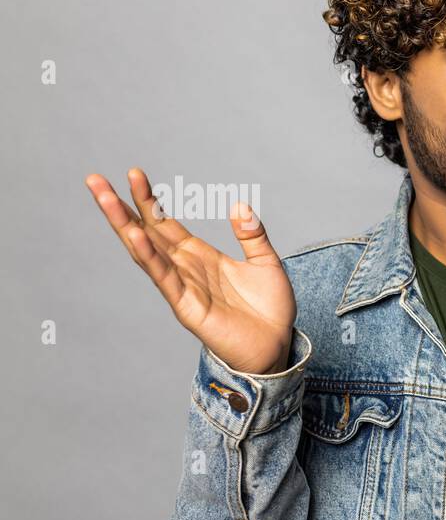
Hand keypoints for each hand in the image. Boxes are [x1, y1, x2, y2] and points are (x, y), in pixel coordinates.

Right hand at [86, 167, 296, 373]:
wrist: (277, 346)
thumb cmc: (270, 309)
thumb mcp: (266, 262)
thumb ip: (252, 234)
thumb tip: (239, 205)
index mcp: (199, 256)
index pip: (165, 223)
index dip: (149, 200)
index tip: (134, 173)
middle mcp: (185, 268)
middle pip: (146, 232)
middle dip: (120, 207)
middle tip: (95, 179)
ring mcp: (182, 287)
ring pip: (146, 251)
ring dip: (124, 225)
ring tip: (104, 199)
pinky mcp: (187, 306)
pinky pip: (165, 278)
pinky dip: (150, 256)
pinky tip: (135, 235)